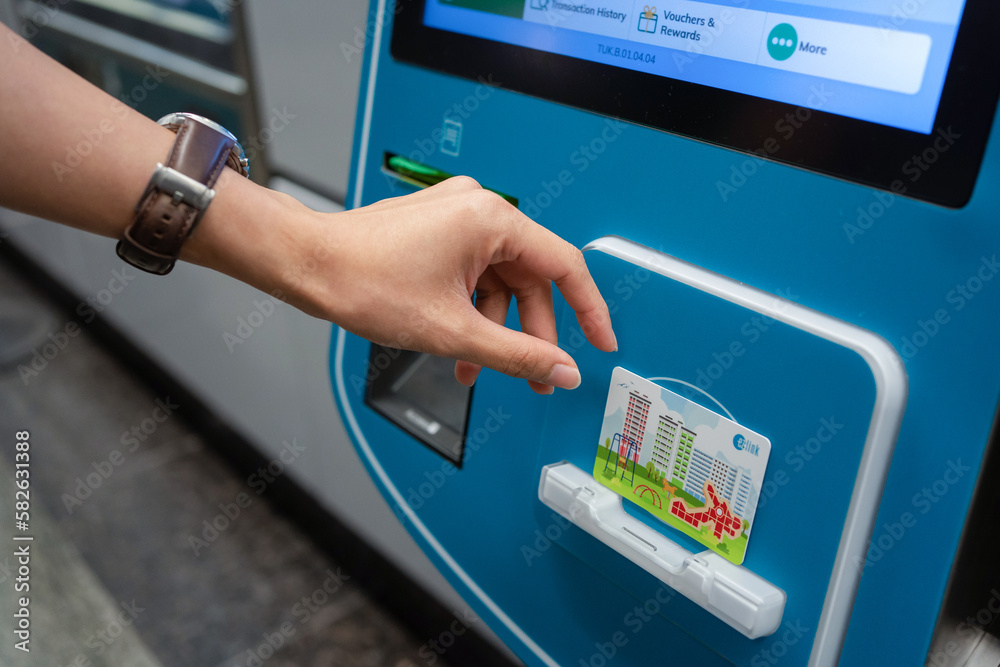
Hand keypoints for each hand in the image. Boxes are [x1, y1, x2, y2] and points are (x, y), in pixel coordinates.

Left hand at [260, 176, 616, 393]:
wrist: (307, 265)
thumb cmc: (363, 281)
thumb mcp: (453, 331)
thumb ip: (518, 354)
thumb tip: (561, 370)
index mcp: (492, 219)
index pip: (564, 266)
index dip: (589, 311)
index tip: (602, 343)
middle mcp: (479, 207)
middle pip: (530, 279)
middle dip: (531, 333)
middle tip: (534, 377)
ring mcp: (456, 216)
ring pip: (500, 281)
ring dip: (495, 328)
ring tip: (478, 369)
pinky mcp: (439, 227)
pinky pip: (475, 273)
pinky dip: (473, 309)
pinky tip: (461, 344)